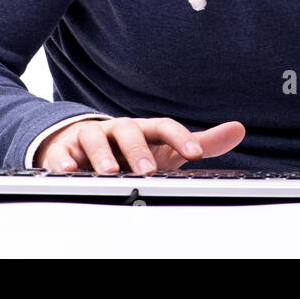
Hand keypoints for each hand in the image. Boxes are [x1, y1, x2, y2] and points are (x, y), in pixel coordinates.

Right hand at [34, 117, 245, 174]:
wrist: (80, 144)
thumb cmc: (131, 149)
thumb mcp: (165, 148)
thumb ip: (201, 141)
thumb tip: (238, 129)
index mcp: (144, 129)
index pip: (164, 126)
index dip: (181, 137)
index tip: (196, 152)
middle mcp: (118, 129)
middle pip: (128, 130)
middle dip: (138, 150)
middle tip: (148, 171)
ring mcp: (90, 137)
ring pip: (95, 138)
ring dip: (102, 155)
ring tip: (110, 172)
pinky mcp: (63, 149)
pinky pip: (61, 153)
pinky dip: (63, 161)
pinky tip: (67, 170)